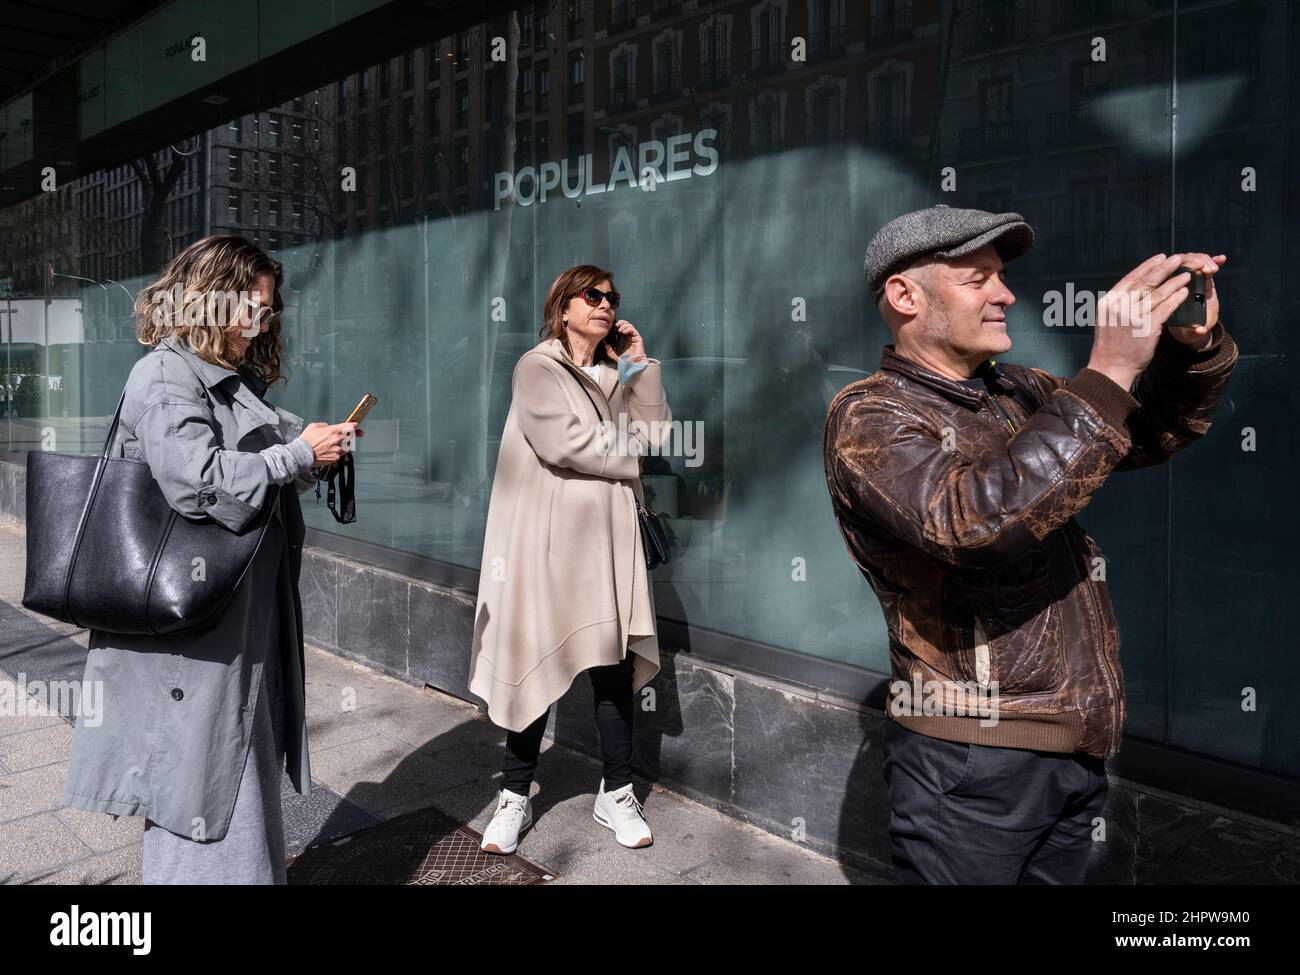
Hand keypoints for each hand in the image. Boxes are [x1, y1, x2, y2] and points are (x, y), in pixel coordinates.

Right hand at [299, 421, 362, 464]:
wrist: (302, 454)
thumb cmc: (306, 440)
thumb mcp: (313, 426)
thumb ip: (324, 425)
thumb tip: (328, 426)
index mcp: (332, 431)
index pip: (348, 426)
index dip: (354, 425)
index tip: (356, 425)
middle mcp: (337, 440)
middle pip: (352, 436)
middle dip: (356, 434)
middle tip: (359, 433)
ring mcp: (337, 450)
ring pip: (349, 446)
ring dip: (348, 444)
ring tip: (343, 444)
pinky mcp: (336, 458)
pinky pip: (342, 455)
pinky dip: (341, 453)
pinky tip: (335, 452)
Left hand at [604, 319, 646, 362]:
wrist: (633, 365)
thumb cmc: (625, 361)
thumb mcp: (614, 354)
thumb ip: (609, 349)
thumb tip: (604, 343)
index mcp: (623, 340)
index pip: (620, 329)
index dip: (616, 326)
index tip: (611, 326)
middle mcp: (628, 337)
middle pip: (625, 325)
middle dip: (620, 323)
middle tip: (616, 325)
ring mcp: (633, 337)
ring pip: (629, 326)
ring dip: (624, 325)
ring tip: (620, 329)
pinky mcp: (638, 338)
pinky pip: (633, 330)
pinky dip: (628, 328)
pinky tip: (624, 331)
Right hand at [1087, 254, 1189, 389]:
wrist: (1110, 370)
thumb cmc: (1111, 347)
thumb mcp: (1108, 321)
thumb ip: (1120, 306)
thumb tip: (1136, 290)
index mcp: (1108, 302)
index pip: (1130, 278)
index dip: (1147, 266)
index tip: (1160, 257)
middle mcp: (1119, 306)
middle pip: (1146, 281)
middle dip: (1164, 268)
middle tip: (1178, 258)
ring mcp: (1132, 316)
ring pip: (1158, 293)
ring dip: (1175, 281)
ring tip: (1188, 274)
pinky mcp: (1147, 327)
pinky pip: (1166, 308)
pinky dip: (1177, 298)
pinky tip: (1185, 292)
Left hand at [1165, 252, 1224, 349]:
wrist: (1191, 329)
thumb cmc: (1185, 330)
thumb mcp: (1187, 332)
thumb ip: (1193, 330)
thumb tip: (1200, 329)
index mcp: (1166, 294)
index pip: (1171, 273)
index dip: (1183, 268)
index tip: (1197, 269)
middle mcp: (1174, 283)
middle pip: (1181, 263)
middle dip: (1195, 262)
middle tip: (1208, 269)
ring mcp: (1187, 279)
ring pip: (1191, 260)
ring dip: (1204, 260)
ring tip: (1213, 268)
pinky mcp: (1200, 279)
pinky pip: (1203, 265)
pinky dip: (1213, 261)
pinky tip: (1221, 259)